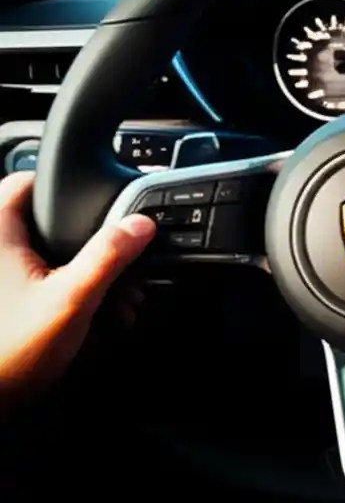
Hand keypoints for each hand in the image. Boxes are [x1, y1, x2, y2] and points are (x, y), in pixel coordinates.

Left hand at [0, 172, 156, 409]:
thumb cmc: (12, 350)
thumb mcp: (73, 298)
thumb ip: (109, 256)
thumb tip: (141, 224)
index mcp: (0, 236)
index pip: (24, 183)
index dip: (62, 188)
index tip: (97, 200)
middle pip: (45, 223)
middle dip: (92, 242)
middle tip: (124, 262)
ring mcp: (3, 281)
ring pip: (48, 257)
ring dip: (89, 273)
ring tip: (121, 299)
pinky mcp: (11, 305)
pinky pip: (44, 284)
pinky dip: (73, 293)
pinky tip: (102, 316)